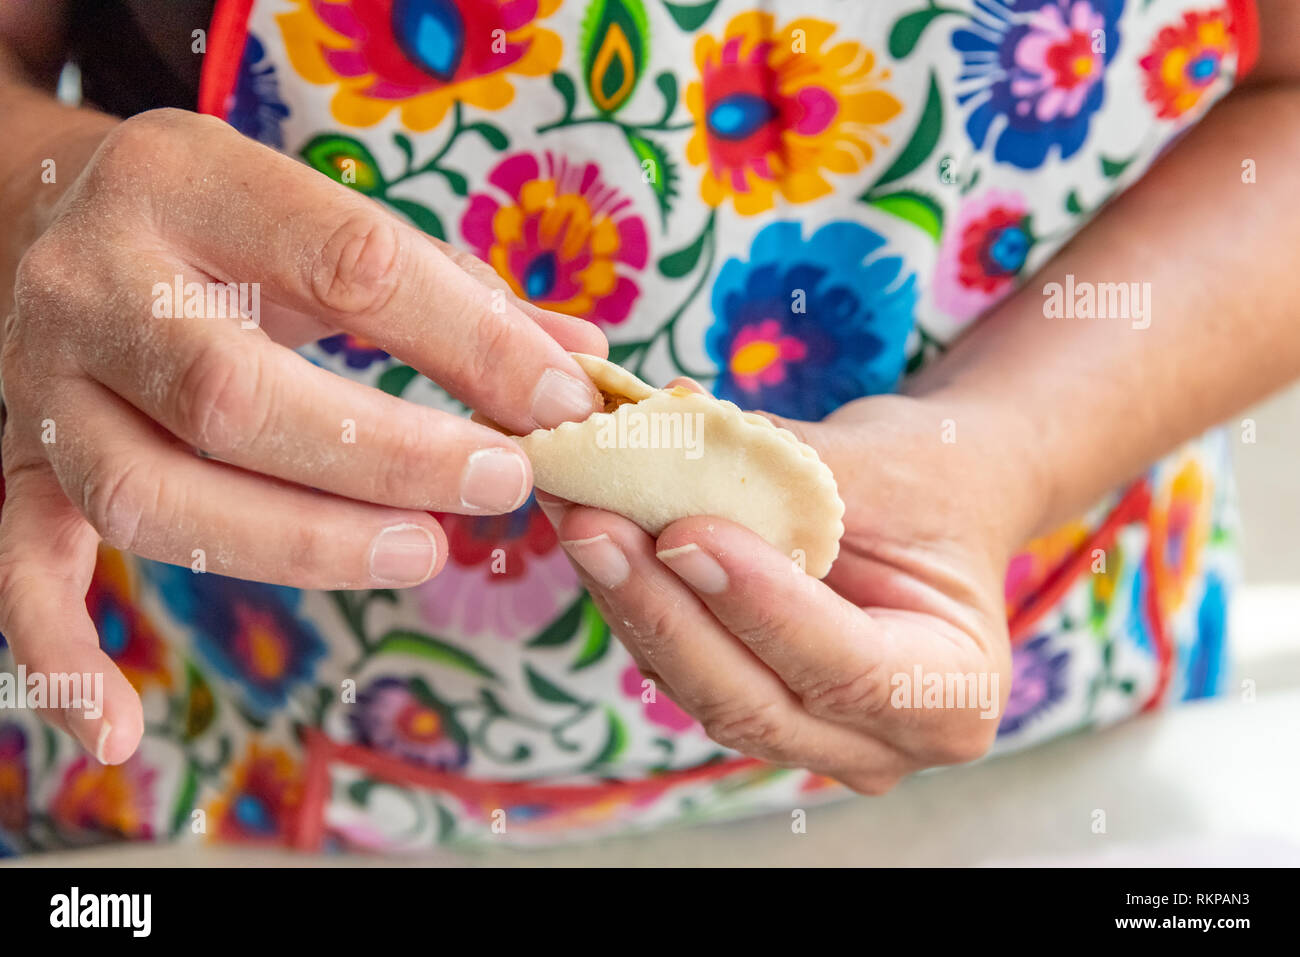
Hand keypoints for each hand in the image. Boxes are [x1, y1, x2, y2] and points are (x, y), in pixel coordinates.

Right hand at [0, 108, 606, 762]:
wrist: (56, 212)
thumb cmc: (236, 228)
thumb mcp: (334, 221)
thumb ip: (460, 294)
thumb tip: (582, 367)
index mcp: (195, 182)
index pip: (350, 263)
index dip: (470, 344)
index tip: (559, 404)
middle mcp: (100, 281)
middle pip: (234, 397)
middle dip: (388, 458)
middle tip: (500, 488)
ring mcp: (43, 379)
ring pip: (147, 493)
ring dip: (294, 545)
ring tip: (419, 552)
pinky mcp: (16, 459)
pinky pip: (23, 568)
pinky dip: (66, 659)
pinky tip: (123, 734)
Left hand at [542, 389, 1038, 791]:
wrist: (933, 504)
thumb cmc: (930, 478)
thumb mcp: (883, 462)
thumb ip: (781, 465)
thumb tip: (659, 428)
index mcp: (951, 696)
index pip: (846, 668)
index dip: (758, 605)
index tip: (683, 533)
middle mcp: (884, 744)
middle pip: (752, 701)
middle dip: (662, 609)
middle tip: (592, 523)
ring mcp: (812, 741)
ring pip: (701, 691)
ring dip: (631, 602)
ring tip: (576, 514)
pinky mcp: (752, 711)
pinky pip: (681, 672)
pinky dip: (636, 603)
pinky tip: (596, 536)